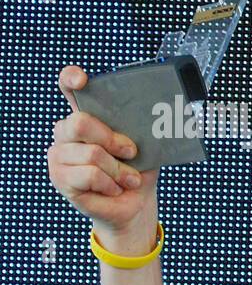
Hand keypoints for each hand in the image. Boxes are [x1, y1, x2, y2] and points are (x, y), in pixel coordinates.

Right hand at [47, 65, 158, 233]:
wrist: (135, 205)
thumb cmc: (137, 171)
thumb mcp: (144, 146)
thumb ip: (139, 129)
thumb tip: (158, 116)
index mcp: (86, 116)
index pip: (69, 87)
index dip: (71, 78)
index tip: (83, 80)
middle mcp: (66, 132)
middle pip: (80, 122)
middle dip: (113, 140)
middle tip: (131, 153)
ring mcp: (59, 154)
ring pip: (92, 154)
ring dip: (119, 171)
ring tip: (127, 179)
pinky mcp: (60, 177)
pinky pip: (90, 175)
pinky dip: (110, 184)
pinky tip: (113, 189)